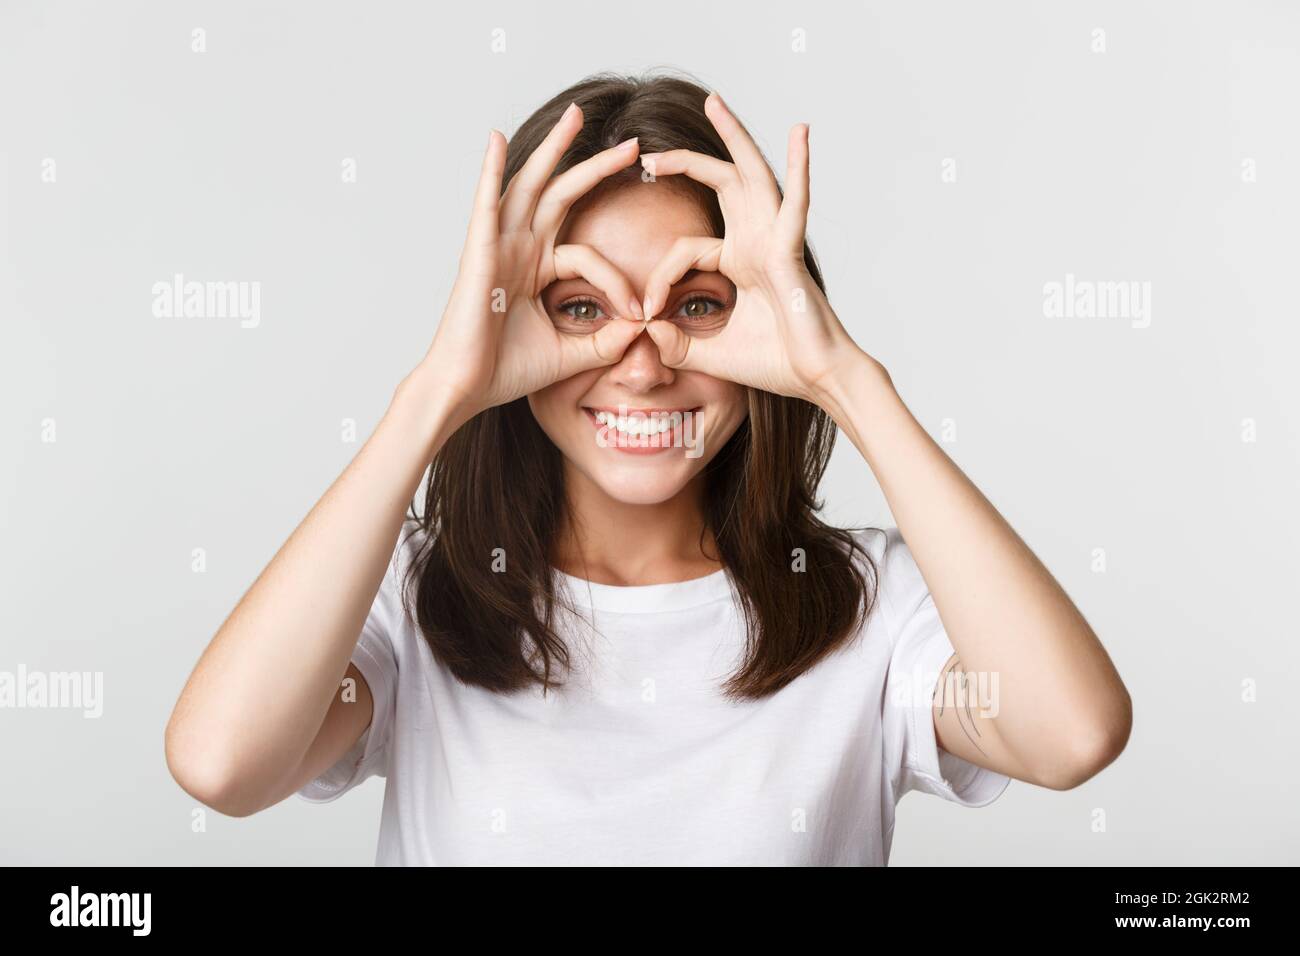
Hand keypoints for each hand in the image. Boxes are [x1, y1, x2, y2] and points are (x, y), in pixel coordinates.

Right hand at [417, 103, 647, 422]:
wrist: (467, 389)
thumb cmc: (506, 372)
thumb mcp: (570, 354)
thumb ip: (606, 341)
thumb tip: (644, 328)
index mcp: (535, 269)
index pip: (587, 255)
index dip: (618, 281)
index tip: (642, 311)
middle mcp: (517, 250)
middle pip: (560, 194)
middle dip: (595, 166)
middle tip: (632, 143)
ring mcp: (497, 247)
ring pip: (529, 186)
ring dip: (552, 149)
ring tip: (576, 116)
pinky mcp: (478, 254)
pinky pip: (485, 206)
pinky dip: (488, 171)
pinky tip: (495, 140)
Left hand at [638, 92, 871, 402]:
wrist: (817, 379)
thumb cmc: (775, 364)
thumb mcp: (710, 354)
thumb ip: (676, 344)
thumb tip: (642, 333)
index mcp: (739, 261)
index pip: (684, 249)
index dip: (657, 279)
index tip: (643, 314)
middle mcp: (756, 242)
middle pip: (722, 184)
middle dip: (687, 161)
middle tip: (649, 150)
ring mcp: (776, 241)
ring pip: (753, 176)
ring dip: (735, 137)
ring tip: (715, 102)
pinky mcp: (792, 250)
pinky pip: (795, 204)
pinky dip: (799, 167)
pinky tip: (799, 134)